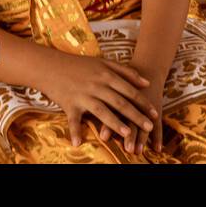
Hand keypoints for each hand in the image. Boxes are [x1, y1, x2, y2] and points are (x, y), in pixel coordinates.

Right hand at [37, 52, 157, 148]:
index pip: (129, 90)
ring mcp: (83, 95)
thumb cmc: (80, 65)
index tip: (155, 114)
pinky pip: (73, 120)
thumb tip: (147, 82)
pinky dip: (75, 132)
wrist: (50, 65)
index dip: (143, 103)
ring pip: (101, 110)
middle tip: (148, 127)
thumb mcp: (104, 62)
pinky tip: (79, 143)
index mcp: (106, 75)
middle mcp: (96, 85)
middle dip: (135, 115)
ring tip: (127, 133)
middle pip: (119, 102)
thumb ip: (126, 72)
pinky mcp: (69, 104)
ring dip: (114, 123)